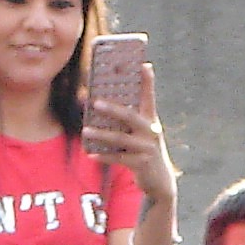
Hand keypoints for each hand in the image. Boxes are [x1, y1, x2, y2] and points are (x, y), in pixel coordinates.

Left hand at [83, 63, 177, 208]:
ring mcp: (147, 147)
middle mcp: (151, 130)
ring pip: (120, 138)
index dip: (148, 81)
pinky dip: (104, 156)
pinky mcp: (141, 163)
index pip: (149, 96)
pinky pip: (119, 158)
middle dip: (112, 108)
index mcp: (150, 119)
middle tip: (95, 102)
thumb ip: (127, 117)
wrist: (159, 180)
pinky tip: (91, 154)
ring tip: (85, 131)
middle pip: (130, 116)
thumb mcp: (142, 132)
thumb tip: (100, 103)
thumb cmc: (144, 150)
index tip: (144, 65)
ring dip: (101, 135)